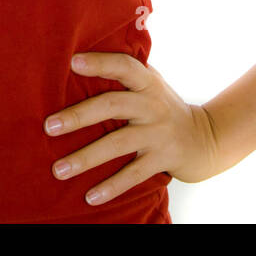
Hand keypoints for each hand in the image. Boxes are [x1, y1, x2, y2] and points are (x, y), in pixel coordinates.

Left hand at [43, 52, 220, 206]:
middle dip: (79, 116)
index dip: (99, 62)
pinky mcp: (163, 160)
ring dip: (86, 158)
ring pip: (118, 144)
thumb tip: (79, 59)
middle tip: (49, 127)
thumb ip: (126, 74)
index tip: (72, 62)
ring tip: (58, 169)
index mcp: (147, 82)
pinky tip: (90, 196)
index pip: (123, 66)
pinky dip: (111, 187)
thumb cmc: (164, 106)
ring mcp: (158, 134)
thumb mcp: (151, 84)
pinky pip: (133, 175)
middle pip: (112, 105)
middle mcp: (152, 105)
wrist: (206, 137)